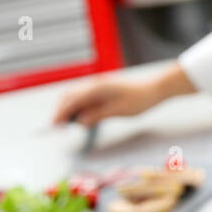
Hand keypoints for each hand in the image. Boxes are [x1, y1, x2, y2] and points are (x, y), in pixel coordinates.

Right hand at [51, 65, 186, 126]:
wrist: (156, 88)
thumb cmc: (140, 99)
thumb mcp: (118, 111)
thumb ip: (96, 115)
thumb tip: (80, 122)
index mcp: (97, 88)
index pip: (72, 101)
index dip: (61, 113)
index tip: (55, 126)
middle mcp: (95, 84)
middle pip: (70, 96)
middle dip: (61, 111)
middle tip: (57, 127)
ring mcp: (98, 85)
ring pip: (76, 96)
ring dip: (69, 108)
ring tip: (66, 124)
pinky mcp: (103, 88)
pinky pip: (85, 97)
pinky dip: (79, 106)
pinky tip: (80, 117)